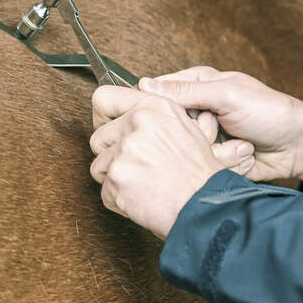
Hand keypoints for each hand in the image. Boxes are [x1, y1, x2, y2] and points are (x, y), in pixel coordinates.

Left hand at [89, 86, 229, 239]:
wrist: (204, 204)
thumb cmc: (200, 173)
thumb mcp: (186, 128)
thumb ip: (155, 116)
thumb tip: (129, 114)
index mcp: (153, 106)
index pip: (103, 97)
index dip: (101, 117)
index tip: (106, 128)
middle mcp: (137, 122)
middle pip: (97, 137)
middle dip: (110, 155)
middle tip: (134, 167)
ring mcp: (125, 149)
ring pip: (99, 166)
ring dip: (115, 179)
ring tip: (143, 184)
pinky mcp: (117, 177)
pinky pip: (105, 191)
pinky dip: (119, 199)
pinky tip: (142, 198)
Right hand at [141, 67, 302, 184]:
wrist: (298, 146)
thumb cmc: (270, 112)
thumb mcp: (227, 94)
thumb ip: (186, 90)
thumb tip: (144, 85)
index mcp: (198, 84)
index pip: (157, 92)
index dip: (151, 105)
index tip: (152, 116)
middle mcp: (198, 109)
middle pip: (166, 124)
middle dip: (186, 131)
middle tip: (212, 128)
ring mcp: (204, 135)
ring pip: (181, 148)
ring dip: (205, 149)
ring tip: (231, 142)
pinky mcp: (211, 158)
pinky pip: (198, 164)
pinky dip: (216, 163)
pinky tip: (235, 155)